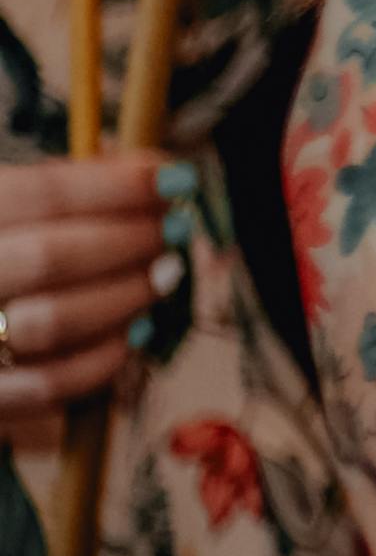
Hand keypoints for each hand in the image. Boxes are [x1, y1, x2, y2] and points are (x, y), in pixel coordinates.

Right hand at [0, 153, 189, 424]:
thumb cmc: (9, 250)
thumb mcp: (17, 207)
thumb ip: (72, 188)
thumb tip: (158, 172)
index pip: (40, 193)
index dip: (118, 186)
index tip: (178, 179)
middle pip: (49, 257)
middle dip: (128, 240)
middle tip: (175, 228)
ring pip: (52, 321)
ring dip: (125, 295)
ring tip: (166, 274)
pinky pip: (49, 384)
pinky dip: (103, 357)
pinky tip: (136, 331)